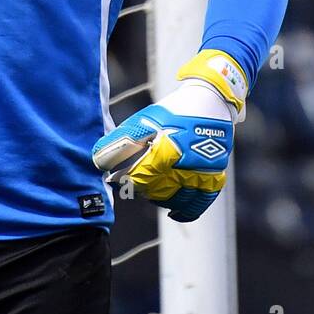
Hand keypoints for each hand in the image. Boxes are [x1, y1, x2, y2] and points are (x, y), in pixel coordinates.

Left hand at [92, 49, 246, 222]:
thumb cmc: (173, 110)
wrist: (211, 101)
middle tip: (128, 182)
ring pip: (175, 198)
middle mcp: (187, 164)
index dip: (125, 181)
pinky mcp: (215, 175)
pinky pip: (201, 201)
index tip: (115, 178)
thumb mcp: (145, 120)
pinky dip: (187, 210)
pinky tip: (174, 213)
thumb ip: (121, 141)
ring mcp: (203, 172)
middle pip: (156, 190)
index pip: (140, 178)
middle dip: (139, 188)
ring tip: (147, 189)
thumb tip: (99, 161)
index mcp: (168, 149)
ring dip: (158, 197)